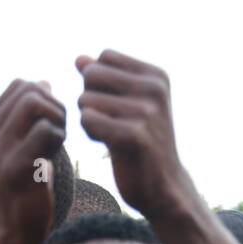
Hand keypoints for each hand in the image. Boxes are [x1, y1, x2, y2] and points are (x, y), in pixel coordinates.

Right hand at [0, 77, 66, 243]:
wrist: (10, 235)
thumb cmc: (21, 191)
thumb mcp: (17, 149)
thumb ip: (26, 118)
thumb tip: (42, 82)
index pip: (20, 85)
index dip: (44, 98)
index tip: (50, 125)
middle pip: (29, 89)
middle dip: (54, 106)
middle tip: (59, 134)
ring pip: (36, 104)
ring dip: (57, 120)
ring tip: (56, 144)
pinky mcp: (15, 168)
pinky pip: (45, 131)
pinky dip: (59, 139)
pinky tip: (54, 159)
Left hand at [75, 50, 190, 217]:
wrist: (163, 187)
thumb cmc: (141, 144)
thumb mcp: (127, 105)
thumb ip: (104, 79)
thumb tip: (79, 59)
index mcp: (156, 76)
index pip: (105, 56)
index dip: (99, 80)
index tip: (113, 104)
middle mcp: (154, 89)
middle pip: (92, 74)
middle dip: (90, 97)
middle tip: (107, 121)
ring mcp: (146, 112)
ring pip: (86, 98)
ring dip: (89, 119)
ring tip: (110, 134)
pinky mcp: (134, 135)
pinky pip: (88, 120)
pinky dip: (91, 133)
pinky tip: (107, 144)